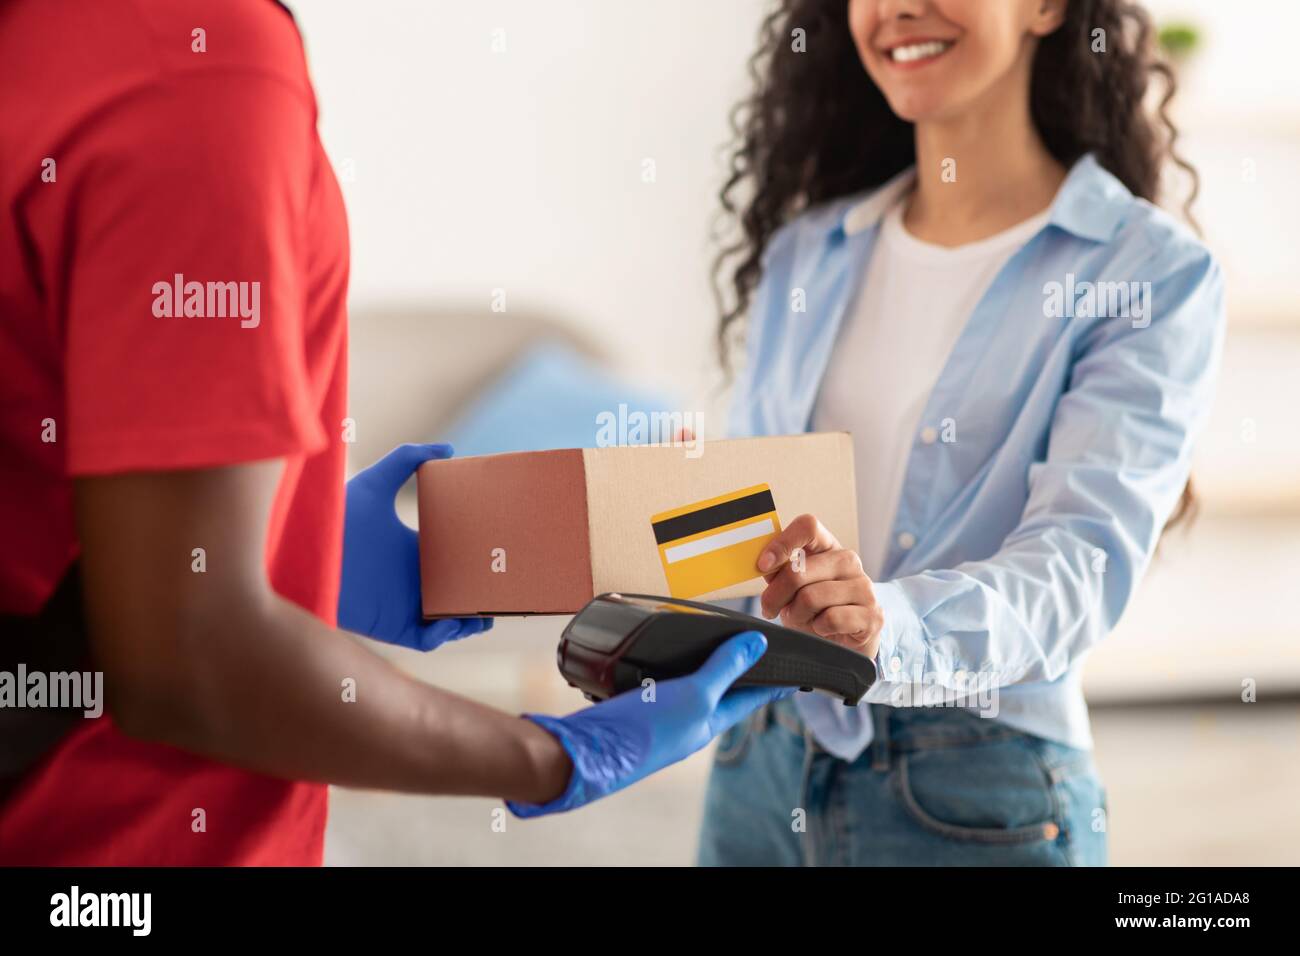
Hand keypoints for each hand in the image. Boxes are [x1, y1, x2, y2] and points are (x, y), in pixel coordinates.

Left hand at [338, 443, 491, 650]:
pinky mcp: (393, 626)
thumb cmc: (336, 518)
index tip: (502, 556)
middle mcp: (411, 581)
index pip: (453, 561)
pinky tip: (455, 618)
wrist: (303, 552)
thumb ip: (407, 459)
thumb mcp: (376, 482)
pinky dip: (446, 634)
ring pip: (449, 621)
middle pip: (458, 594)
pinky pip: (427, 639)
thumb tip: (448, 448)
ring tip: (488, 612)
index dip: (477, 563)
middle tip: (505, 590)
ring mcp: (403, 605)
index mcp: (413, 551)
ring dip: (471, 620)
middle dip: (483, 596)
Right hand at [507, 632, 790, 816]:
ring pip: (687, 689)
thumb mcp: (694, 695)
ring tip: (711, 655)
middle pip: (719, 694)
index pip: (748, 698)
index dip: (771, 684)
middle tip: (753, 658)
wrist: (587, 752)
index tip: (793, 675)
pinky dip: (666, 670)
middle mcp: (685, 722)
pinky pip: (657, 684)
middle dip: (736, 677)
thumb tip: (757, 644)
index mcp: (706, 722)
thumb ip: (723, 669)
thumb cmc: (646, 732)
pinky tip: (660, 662)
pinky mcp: (632, 707)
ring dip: (701, 671)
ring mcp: (657, 716)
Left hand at [756, 513, 883, 656]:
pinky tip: (823, 628)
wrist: (846, 640)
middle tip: (769, 608)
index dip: (782, 543)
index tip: (762, 565)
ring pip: (811, 598)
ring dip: (796, 615)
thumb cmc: (815, 609)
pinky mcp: (872, 614)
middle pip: (799, 570)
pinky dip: (818, 628)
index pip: (808, 526)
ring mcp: (863, 586)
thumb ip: (779, 572)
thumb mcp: (792, 588)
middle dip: (775, 595)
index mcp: (828, 547)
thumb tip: (762, 563)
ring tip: (801, 619)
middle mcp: (848, 561)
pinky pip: (830, 619)